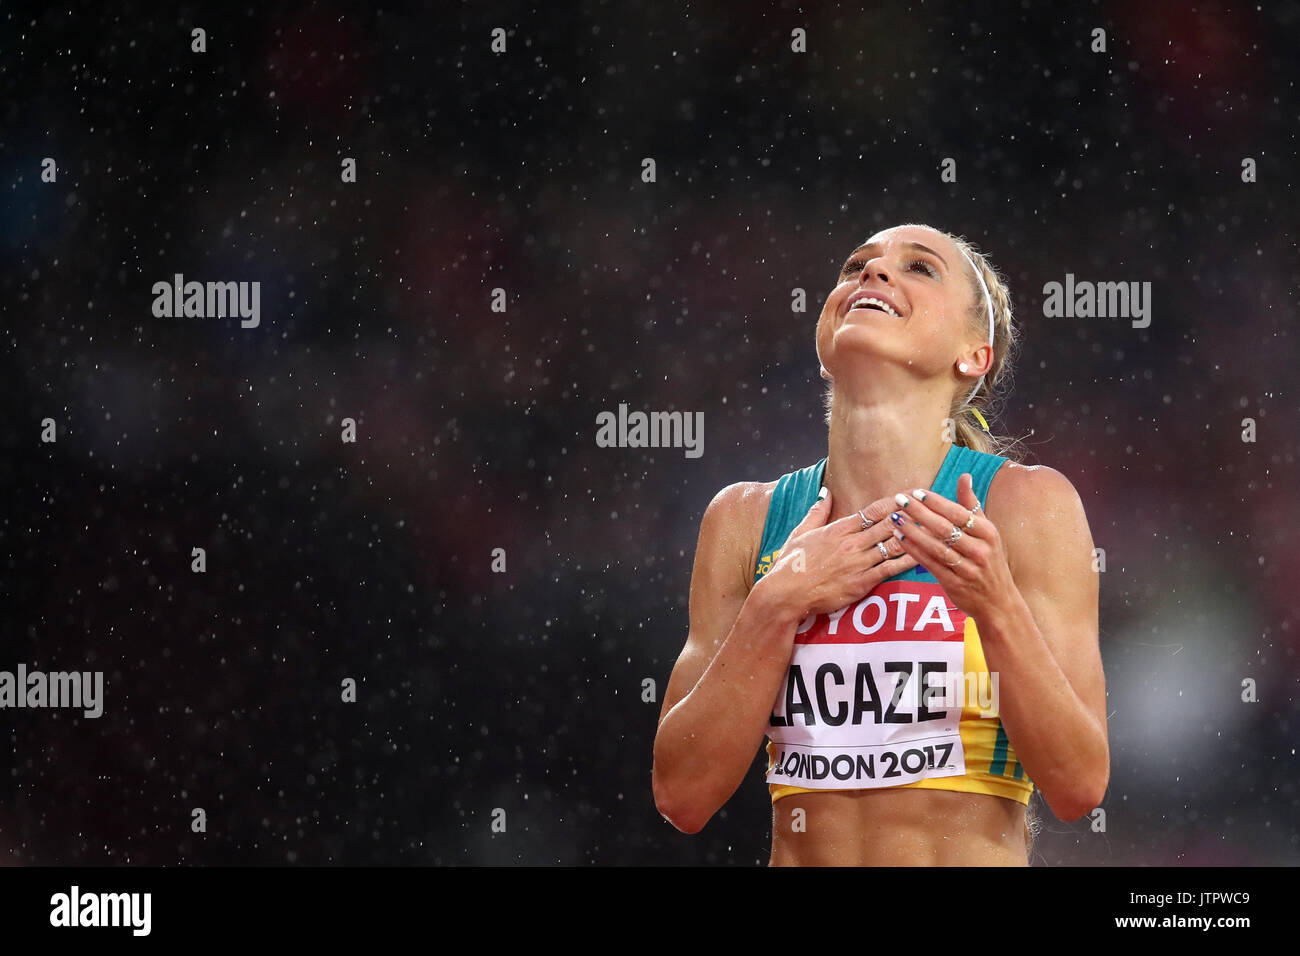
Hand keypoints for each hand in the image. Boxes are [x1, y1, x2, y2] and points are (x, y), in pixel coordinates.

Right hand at [764, 488, 917, 620]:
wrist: (786, 593)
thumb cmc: (790, 564)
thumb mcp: (800, 532)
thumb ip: (817, 511)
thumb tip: (826, 492)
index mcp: (837, 529)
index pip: (871, 511)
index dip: (892, 502)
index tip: (908, 495)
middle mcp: (851, 543)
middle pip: (887, 525)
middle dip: (910, 515)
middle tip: (930, 506)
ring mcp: (858, 562)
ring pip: (893, 545)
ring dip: (914, 535)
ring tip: (933, 528)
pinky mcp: (862, 582)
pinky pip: (890, 569)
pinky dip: (907, 560)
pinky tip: (923, 554)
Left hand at [887, 473, 1016, 618]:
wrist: (998, 602)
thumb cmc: (990, 560)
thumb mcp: (987, 532)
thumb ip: (972, 505)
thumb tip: (964, 476)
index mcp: (988, 533)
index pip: (958, 513)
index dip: (936, 502)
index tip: (916, 492)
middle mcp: (979, 550)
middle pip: (944, 528)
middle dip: (920, 512)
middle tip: (899, 500)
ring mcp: (967, 568)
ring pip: (935, 547)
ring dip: (913, 532)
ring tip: (895, 519)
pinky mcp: (954, 584)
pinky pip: (930, 564)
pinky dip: (914, 551)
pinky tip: (900, 539)